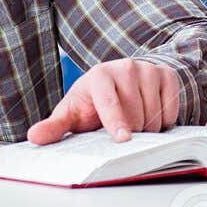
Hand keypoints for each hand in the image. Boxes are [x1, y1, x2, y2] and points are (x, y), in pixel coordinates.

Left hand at [26, 58, 181, 144]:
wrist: (118, 81)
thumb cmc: (92, 102)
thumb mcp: (72, 113)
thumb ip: (55, 127)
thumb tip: (34, 137)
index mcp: (98, 76)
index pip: (109, 102)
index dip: (116, 121)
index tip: (123, 138)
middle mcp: (124, 67)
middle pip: (135, 114)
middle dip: (131, 131)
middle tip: (120, 129)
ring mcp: (147, 68)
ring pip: (154, 114)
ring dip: (147, 128)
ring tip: (134, 122)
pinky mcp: (166, 74)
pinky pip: (172, 108)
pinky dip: (164, 120)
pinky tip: (150, 114)